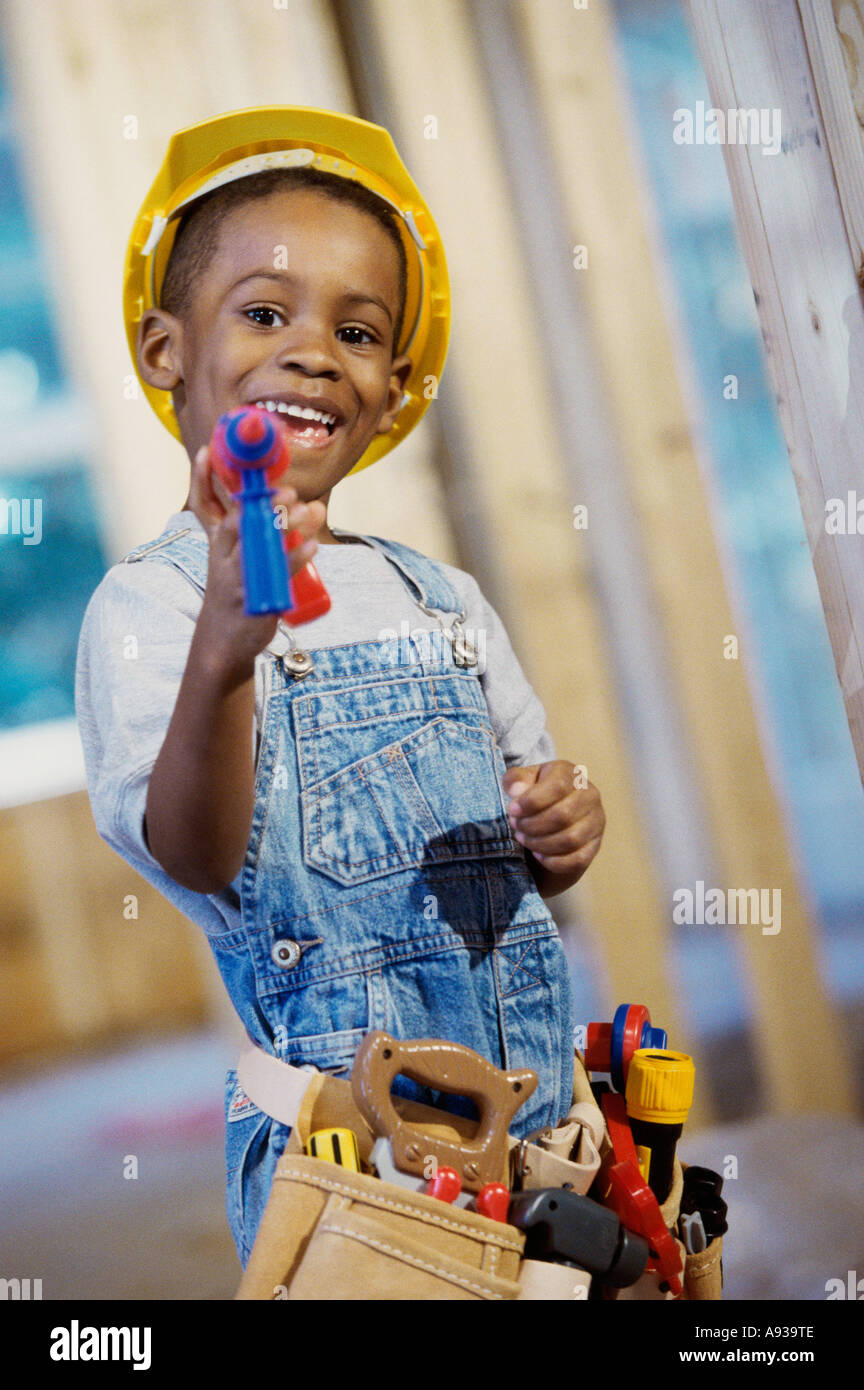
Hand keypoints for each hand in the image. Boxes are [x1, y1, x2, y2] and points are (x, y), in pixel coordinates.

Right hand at [187, 444, 326, 681]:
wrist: (224, 640)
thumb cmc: (237, 590)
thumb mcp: (236, 556)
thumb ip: (258, 529)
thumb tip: (301, 503)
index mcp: (217, 543)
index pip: (203, 505)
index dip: (201, 477)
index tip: (205, 450)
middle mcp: (224, 556)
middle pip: (236, 522)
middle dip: (259, 503)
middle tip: (287, 490)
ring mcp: (238, 577)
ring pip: (259, 546)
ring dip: (286, 526)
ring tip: (310, 510)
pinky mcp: (256, 597)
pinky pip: (277, 575)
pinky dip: (296, 559)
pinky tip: (313, 547)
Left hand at [501, 760, 604, 884]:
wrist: (553, 812)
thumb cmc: (536, 793)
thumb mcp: (522, 780)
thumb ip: (515, 780)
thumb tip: (517, 791)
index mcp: (571, 774)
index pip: (556, 787)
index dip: (531, 802)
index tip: (512, 810)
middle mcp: (589, 795)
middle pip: (563, 816)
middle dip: (532, 825)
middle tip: (516, 826)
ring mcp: (596, 821)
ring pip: (570, 840)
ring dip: (540, 843)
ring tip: (523, 839)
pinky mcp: (595, 845)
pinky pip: (577, 860)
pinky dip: (553, 861)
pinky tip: (538, 854)